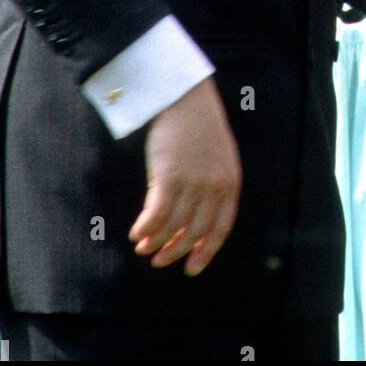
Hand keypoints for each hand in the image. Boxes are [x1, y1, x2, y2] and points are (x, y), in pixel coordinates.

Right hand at [130, 77, 241, 276]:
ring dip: (155, 242)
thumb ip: (211, 187)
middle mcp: (214, 187)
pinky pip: (156, 215)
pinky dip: (145, 228)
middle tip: (159, 261)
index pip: (220, 229)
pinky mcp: (169, 176)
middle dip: (175, 251)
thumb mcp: (216, 158)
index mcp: (230, 183)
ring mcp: (192, 183)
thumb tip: (191, 220)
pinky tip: (135, 234)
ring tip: (143, 248)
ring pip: (172, 227)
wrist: (186, 97)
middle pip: (194, 232)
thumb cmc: (198, 127)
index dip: (205, 252)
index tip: (191, 268)